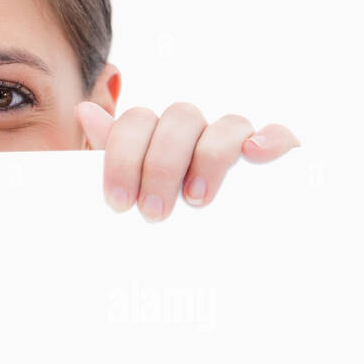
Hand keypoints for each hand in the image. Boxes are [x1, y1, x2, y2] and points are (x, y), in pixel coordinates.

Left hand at [76, 101, 297, 221]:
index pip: (138, 121)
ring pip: (227, 124)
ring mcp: (238, 142)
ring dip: (209, 156)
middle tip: (153, 213)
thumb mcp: (140, 191)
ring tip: (197, 199)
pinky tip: (255, 154)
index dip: (123, 157)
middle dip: (161, 165)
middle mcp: (199, 132)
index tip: (118, 203)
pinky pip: (278, 134)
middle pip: (179, 119)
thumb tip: (84, 110)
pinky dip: (269, 139)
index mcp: (160, 135)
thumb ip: (115, 154)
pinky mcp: (276, 158)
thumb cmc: (170, 218)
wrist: (230, 253)